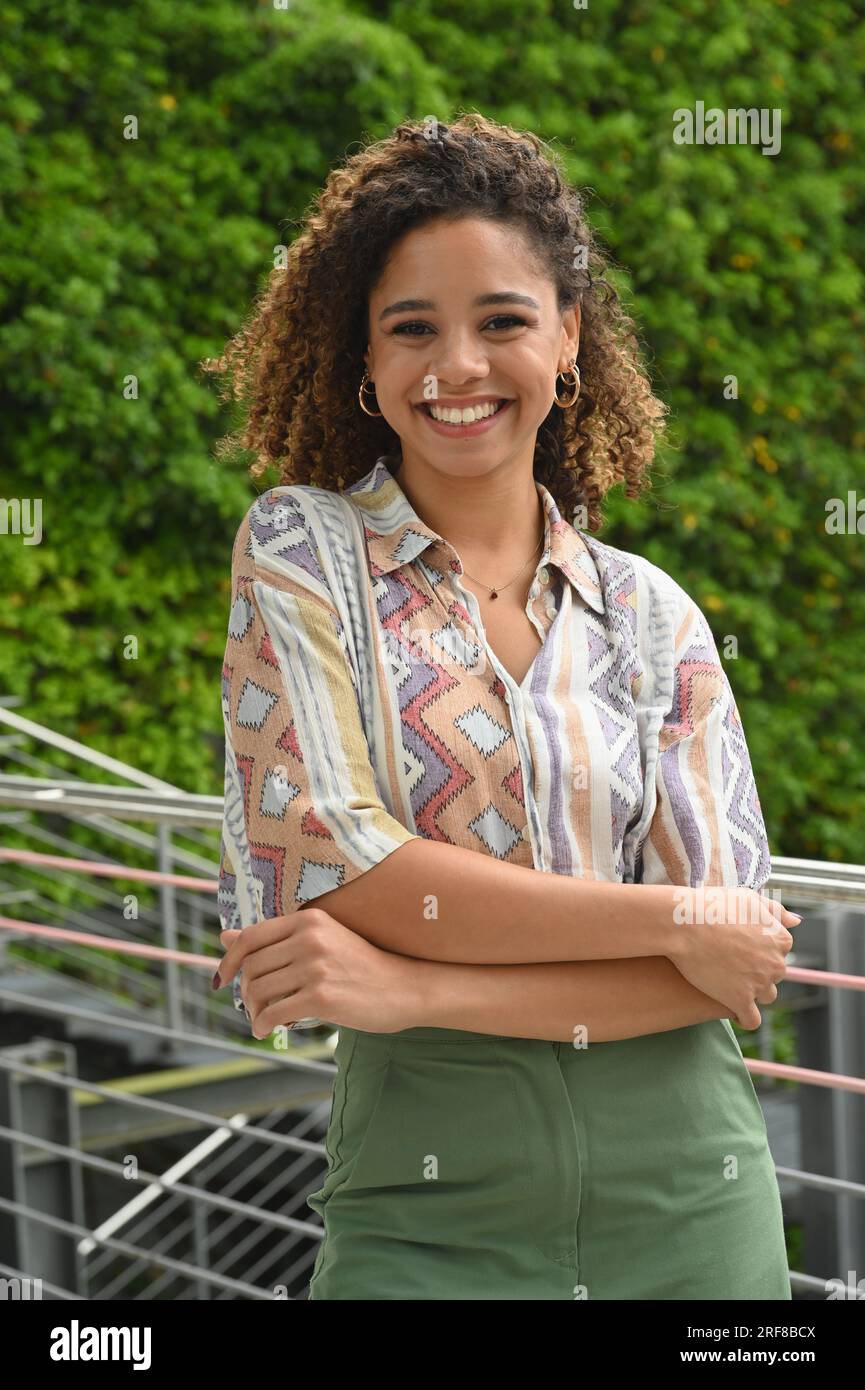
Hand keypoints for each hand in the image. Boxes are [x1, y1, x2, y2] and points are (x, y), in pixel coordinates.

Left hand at [215, 908, 422, 1037]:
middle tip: (254, 1006)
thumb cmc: (362, 966)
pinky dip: (262, 1025)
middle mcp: (310, 938)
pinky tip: (266, 1030)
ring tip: (262, 1019)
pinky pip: (273, 1013)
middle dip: (245, 990)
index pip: (251, 937)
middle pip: (252, 967)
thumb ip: (274, 939)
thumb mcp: (321, 942)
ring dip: (253, 1010)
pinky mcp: (321, 998)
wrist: (405, 988)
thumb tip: (224, 937)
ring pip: (258, 990)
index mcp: (309, 919)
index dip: (230, 959)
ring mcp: (316, 967)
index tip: (224, 977)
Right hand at [665, 887, 798, 1030]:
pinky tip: (733, 1011)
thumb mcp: (749, 899)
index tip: (741, 948)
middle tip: (730, 962)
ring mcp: (759, 984)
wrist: (685, 923)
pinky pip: (751, 1019)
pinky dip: (745, 1018)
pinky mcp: (740, 1000)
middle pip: (773, 974)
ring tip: (730, 983)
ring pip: (765, 996)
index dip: (759, 950)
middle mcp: (776, 963)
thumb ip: (775, 911)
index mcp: (780, 939)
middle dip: (757, 971)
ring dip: (753, 992)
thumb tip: (796, 922)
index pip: (779, 952)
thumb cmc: (713, 906)